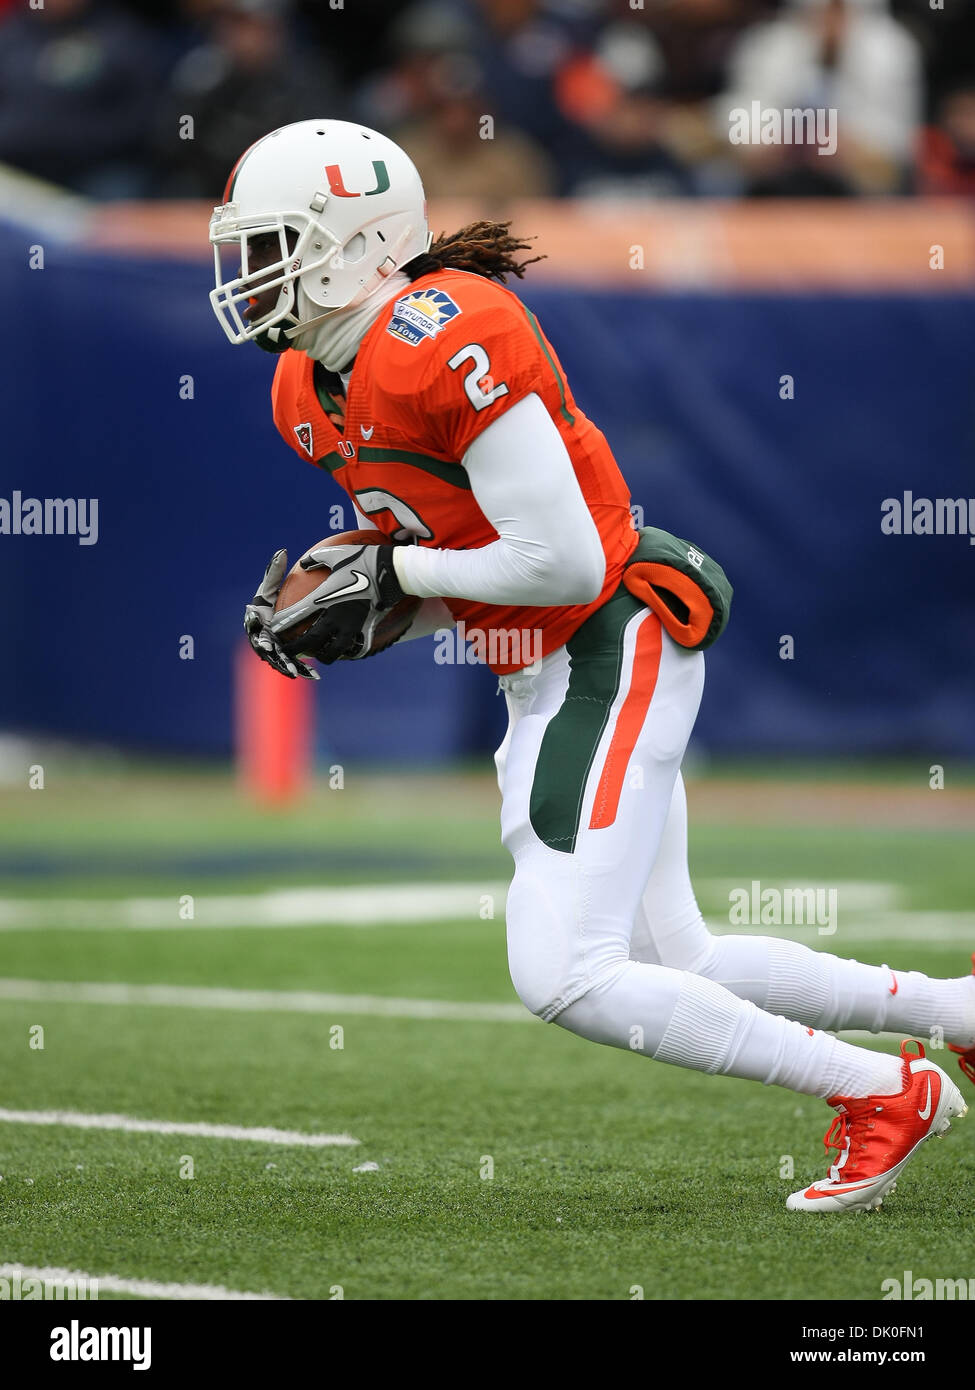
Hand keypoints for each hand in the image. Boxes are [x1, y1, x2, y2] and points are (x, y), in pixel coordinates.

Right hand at [243, 549, 318, 680]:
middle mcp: (261, 639)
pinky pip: (293, 665)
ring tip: (295, 671)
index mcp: (254, 622)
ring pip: (278, 660)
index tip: (256, 618)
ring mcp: (272, 652)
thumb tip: (282, 552)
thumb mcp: (271, 588)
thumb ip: (274, 573)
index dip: (253, 622)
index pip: (252, 623)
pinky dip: (303, 670)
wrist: (278, 620)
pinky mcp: (284, 659)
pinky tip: (315, 675)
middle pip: (262, 646)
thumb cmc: (271, 603)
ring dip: (285, 665)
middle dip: (267, 650)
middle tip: (273, 651)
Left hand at [270, 541, 404, 665]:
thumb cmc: (363, 559)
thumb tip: (305, 563)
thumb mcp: (335, 554)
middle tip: (289, 651)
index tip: (274, 629)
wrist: (392, 571)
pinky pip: (355, 648)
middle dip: (297, 648)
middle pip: (311, 641)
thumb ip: (316, 559)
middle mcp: (335, 616)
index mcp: (324, 598)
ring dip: (323, 655)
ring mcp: (351, 625)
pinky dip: (349, 652)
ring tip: (318, 654)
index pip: (296, 615)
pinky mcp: (366, 629)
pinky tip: (345, 651)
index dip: (282, 624)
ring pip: (333, 651)